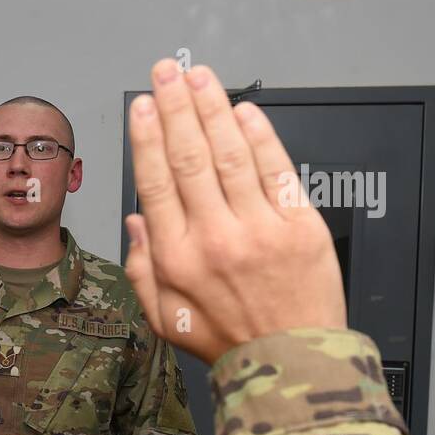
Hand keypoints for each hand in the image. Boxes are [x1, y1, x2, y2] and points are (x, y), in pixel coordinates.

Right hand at [124, 61, 345, 364]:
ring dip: (213, 108)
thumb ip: (143, 268)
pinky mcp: (298, 225)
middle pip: (190, 157)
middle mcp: (216, 237)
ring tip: (200, 77)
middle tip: (166, 73)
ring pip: (231, 154)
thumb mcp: (165, 317)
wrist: (292, 361)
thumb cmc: (229, 339)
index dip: (147, 137)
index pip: (156, 182)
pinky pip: (276, 170)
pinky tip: (245, 111)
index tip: (142, 106)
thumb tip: (136, 221)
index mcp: (178, 258)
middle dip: (175, 107)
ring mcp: (259, 228)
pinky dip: (260, 136)